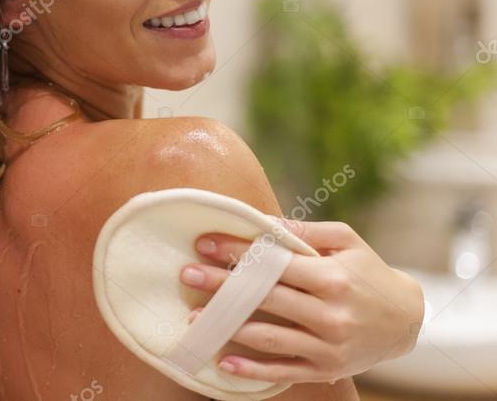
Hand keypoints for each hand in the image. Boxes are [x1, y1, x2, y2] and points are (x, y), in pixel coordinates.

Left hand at [178, 218, 424, 383]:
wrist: (406, 320)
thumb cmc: (368, 272)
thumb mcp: (347, 241)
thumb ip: (306, 231)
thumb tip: (265, 220)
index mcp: (333, 278)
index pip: (274, 264)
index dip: (237, 252)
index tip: (203, 243)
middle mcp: (331, 315)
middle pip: (266, 299)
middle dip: (222, 286)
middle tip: (186, 275)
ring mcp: (328, 347)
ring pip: (270, 338)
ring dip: (228, 328)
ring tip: (195, 317)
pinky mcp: (326, 370)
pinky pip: (283, 371)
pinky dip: (252, 369)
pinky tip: (224, 362)